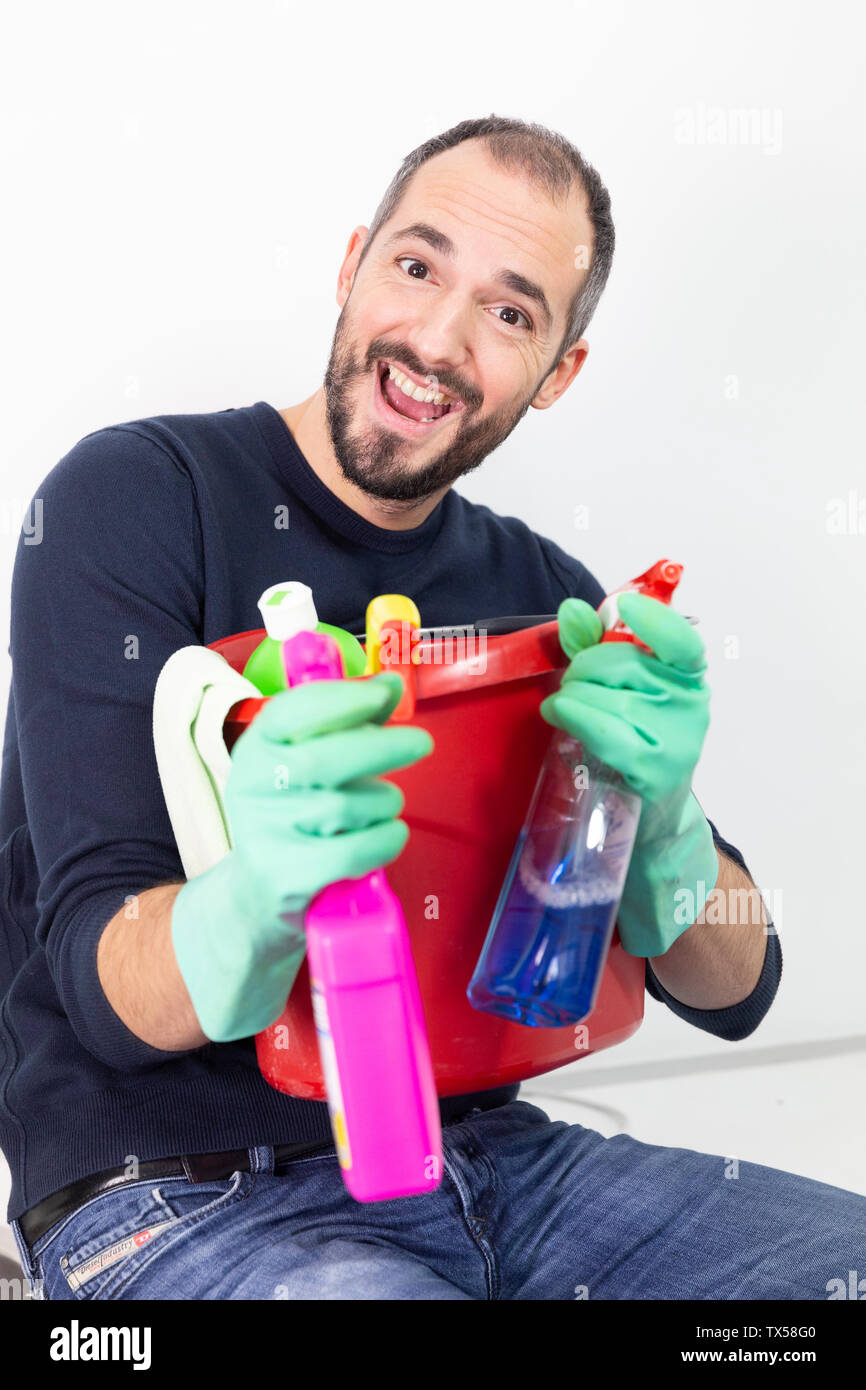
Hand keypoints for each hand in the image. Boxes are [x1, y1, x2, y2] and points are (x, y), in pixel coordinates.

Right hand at [171, 672, 433, 1039]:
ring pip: (348, 806)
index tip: (382, 696)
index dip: (339, 700)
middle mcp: (252, 787)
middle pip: (327, 759)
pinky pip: (355, 850)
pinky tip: (390, 836)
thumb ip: (350, 723)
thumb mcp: (308, 764)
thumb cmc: (297, 816)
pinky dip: (385, 840)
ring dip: (384, 804)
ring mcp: (266, 834)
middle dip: (384, 747)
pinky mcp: (287, 876)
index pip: (290, 713)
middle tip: (422, 743)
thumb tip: (391, 685)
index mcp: (255, 749)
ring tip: (383, 808)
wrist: (257, 896)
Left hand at [539, 593, 718, 955]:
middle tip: (571, 686)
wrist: (650, 816)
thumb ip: (596, 646)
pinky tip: (560, 718)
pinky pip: (605, 733)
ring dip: (570, 698)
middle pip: (622, 664)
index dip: (654, 620)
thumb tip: (573, 612)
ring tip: (562, 709)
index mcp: (689, 677)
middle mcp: (692, 704)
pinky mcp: (657, 770)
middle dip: (582, 669)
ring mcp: (679, 739)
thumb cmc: (631, 741)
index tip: (625, 607)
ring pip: (605, 698)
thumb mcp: (618, 690)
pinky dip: (574, 719)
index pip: (682, 640)